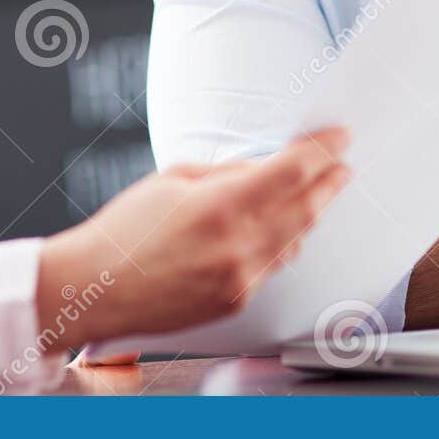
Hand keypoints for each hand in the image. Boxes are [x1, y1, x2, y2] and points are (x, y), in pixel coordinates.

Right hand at [36, 128, 351, 350]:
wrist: (96, 289)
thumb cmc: (125, 230)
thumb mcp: (174, 178)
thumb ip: (227, 173)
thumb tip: (265, 168)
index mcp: (222, 205)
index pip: (293, 171)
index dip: (322, 150)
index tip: (337, 138)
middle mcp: (239, 246)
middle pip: (307, 207)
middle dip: (329, 183)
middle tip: (342, 166)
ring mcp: (241, 278)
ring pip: (295, 240)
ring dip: (310, 214)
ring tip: (318, 194)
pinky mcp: (236, 301)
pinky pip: (273, 266)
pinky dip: (284, 243)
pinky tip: (283, 229)